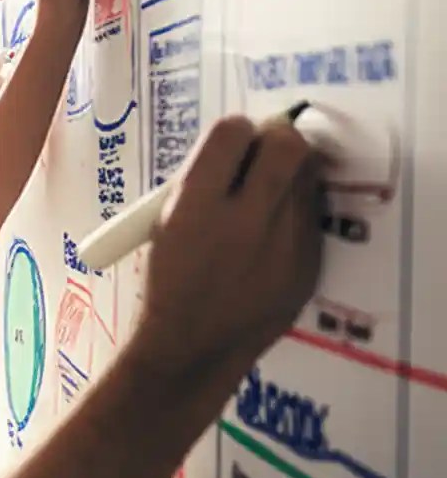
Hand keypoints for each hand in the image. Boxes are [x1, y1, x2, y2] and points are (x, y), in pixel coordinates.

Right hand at [131, 115, 324, 376]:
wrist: (192, 346)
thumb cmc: (169, 279)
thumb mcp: (165, 222)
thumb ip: (202, 179)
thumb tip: (243, 139)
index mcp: (195, 207)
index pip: (231, 131)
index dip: (234, 130)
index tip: (232, 142)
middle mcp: (245, 221)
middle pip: (286, 144)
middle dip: (276, 138)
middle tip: (263, 153)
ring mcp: (285, 246)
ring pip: (306, 177)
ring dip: (288, 175)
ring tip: (265, 197)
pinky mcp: (309, 265)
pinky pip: (312, 216)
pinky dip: (295, 213)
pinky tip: (272, 234)